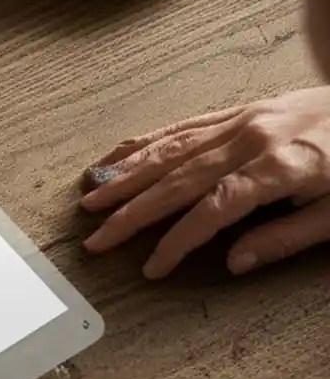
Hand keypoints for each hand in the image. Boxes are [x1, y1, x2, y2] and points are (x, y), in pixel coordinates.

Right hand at [80, 87, 329, 277]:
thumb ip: (287, 237)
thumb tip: (235, 262)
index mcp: (280, 166)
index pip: (213, 209)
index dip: (177, 240)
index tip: (151, 266)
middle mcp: (251, 139)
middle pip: (177, 180)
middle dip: (131, 212)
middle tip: (96, 237)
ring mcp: (241, 121)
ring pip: (170, 150)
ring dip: (127, 176)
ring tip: (92, 197)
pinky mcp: (239, 111)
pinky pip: (182, 126)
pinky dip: (145, 141)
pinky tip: (119, 155)